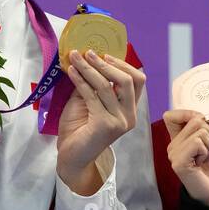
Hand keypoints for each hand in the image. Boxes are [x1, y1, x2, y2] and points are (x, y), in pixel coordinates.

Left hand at [56, 49, 145, 193]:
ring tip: (75, 58)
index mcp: (129, 110)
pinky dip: (80, 80)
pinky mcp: (105, 124)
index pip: (138, 82)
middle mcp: (129, 116)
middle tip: (88, 52)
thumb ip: (93, 85)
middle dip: (106, 64)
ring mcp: (119, 121)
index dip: (123, 64)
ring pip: (107, 86)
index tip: (104, 54)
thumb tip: (89, 58)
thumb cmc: (79, 129)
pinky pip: (92, 95)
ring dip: (89, 68)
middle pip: (128, 81)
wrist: (72, 157)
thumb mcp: (88, 102)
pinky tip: (71, 72)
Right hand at [162, 109, 208, 207]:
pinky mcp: (179, 162)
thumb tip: (200, 116)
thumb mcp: (208, 145)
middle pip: (195, 120)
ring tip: (206, 159)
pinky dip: (208, 152)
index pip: (170, 116)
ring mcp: (173, 154)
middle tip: (207, 152)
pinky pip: (198, 143)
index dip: (188, 113)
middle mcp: (172, 146)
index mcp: (177, 141)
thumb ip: (201, 130)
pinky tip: (203, 164)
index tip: (202, 124)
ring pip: (200, 131)